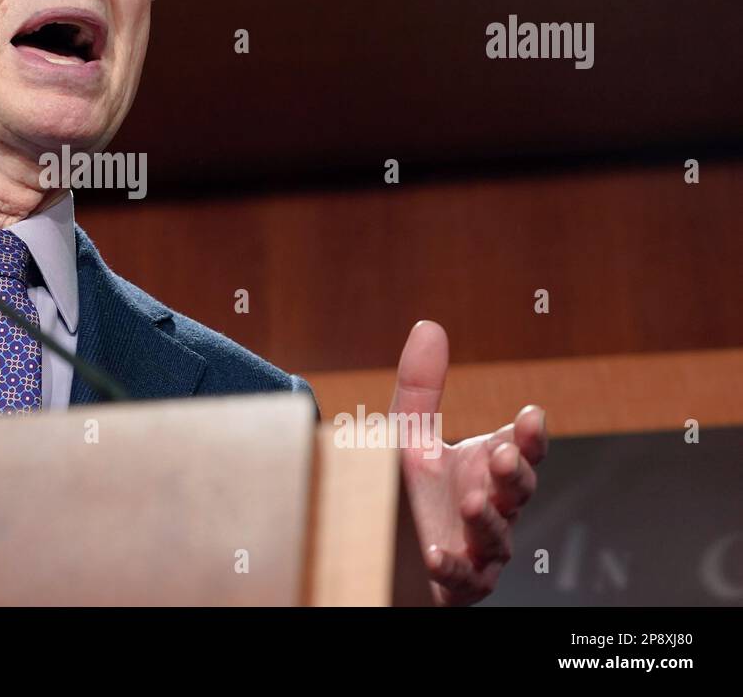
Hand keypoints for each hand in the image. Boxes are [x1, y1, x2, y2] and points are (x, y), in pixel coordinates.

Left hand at [390, 321, 547, 604]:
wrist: (381, 545)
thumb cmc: (408, 489)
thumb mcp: (409, 433)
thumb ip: (421, 387)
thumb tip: (429, 326)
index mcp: (488, 469)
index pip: (524, 451)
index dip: (530, 437)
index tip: (530, 415)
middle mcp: (493, 508)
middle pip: (518, 492)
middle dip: (514, 474)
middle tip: (502, 455)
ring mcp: (480, 550)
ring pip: (497, 538)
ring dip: (487, 519)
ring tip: (471, 500)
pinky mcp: (458, 584)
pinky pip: (463, 580)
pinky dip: (452, 567)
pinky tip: (436, 554)